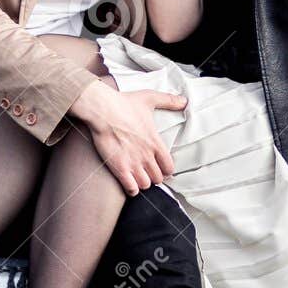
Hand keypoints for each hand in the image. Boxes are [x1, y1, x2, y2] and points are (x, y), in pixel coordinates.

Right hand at [71, 80, 186, 195]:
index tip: (161, 168)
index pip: (169, 167)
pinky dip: (131, 189)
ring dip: (143, 183)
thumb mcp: (150, 98)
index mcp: (155, 142)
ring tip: (138, 177)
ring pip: (146, 185)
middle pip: (158, 178)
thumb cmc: (124, 103)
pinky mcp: (119, 168)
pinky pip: (131, 188)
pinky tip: (129, 182)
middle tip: (148, 172)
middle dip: (154, 177)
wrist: (102, 110)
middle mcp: (147, 156)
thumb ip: (169, 101)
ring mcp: (133, 163)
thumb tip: (184, 101)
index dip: (166, 170)